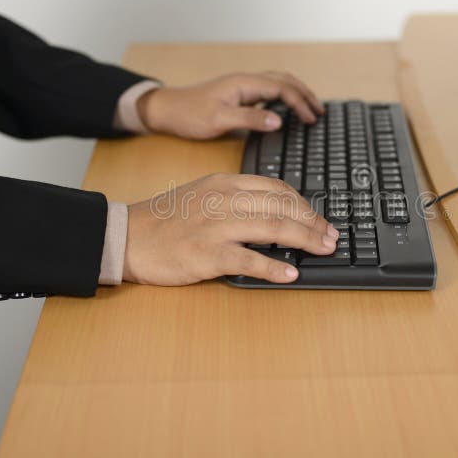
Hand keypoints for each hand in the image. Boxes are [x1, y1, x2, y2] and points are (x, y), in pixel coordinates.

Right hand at [123, 173, 337, 285]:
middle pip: (282, 206)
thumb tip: (276, 214)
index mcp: (224, 183)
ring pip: (273, 228)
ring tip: (323, 250)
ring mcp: (216, 226)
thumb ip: (236, 200)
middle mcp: (224, 200)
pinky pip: (249, 260)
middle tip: (331, 237)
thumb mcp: (203, 195)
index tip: (319, 219)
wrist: (127, 236)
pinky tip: (290, 273)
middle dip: (313, 222)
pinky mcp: (207, 254)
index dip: (304, 204)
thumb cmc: (166, 220)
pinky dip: (274, 267)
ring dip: (305, 240)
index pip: (276, 188)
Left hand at [136, 72, 323, 139]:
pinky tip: (286, 109)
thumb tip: (278, 121)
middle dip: (305, 94)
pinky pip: (268, 91)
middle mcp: (245, 81)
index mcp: (244, 84)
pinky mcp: (238, 94)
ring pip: (277, 83)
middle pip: (284, 81)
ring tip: (310, 108)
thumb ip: (250, 120)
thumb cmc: (189, 115)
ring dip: (296, 93)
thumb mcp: (219, 121)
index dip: (300, 103)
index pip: (282, 89)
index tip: (312, 120)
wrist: (166, 110)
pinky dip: (284, 97)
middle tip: (320, 112)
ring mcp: (242, 86)